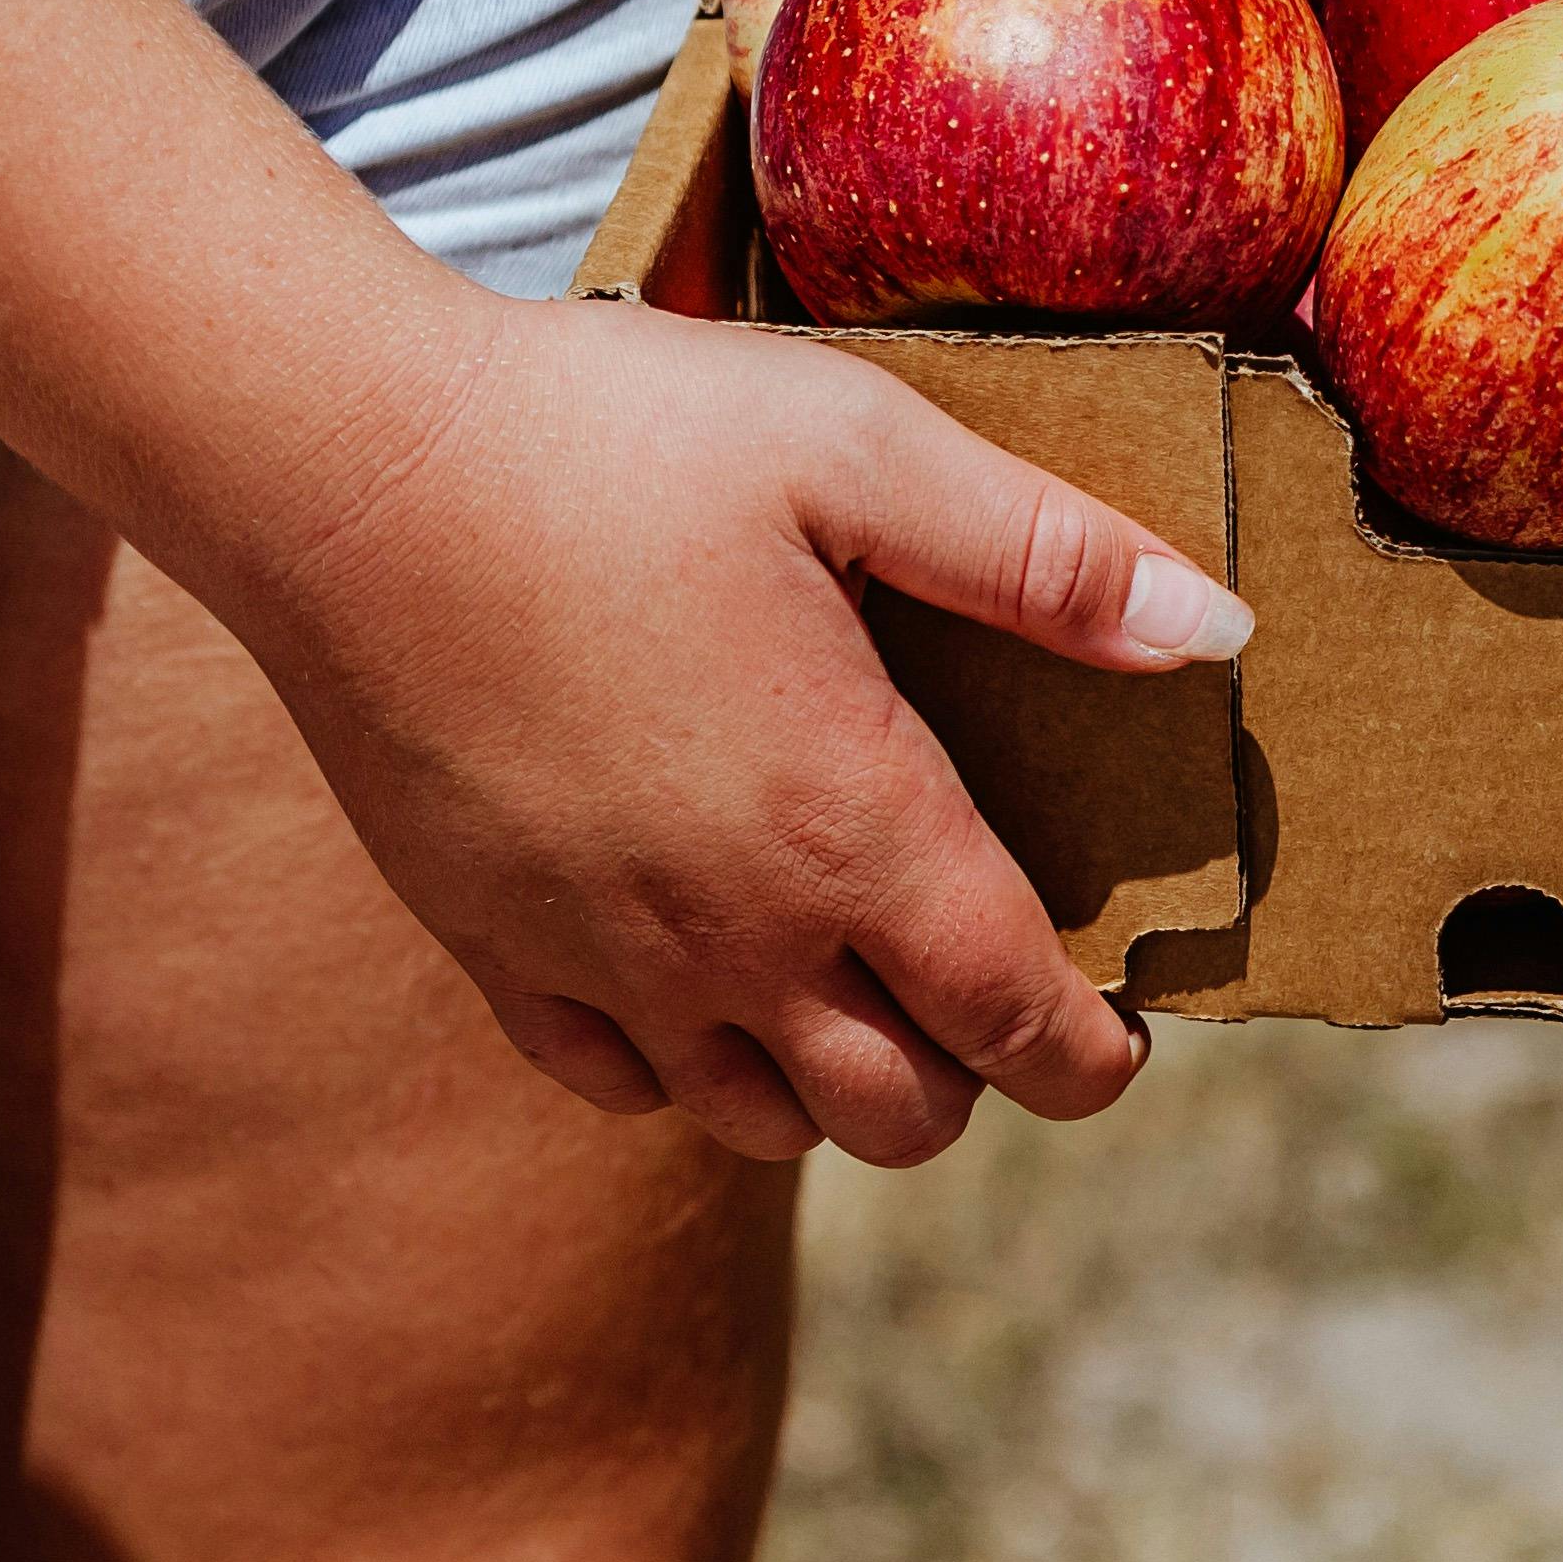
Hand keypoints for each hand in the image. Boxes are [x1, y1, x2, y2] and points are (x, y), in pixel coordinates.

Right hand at [187, 280, 1250, 1169]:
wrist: (344, 466)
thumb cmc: (615, 438)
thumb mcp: (858, 449)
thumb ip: (1045, 554)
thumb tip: (1218, 628)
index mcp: (850, 827)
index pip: (1017, 1022)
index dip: (1094, 1055)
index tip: (1122, 1028)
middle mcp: (731, 934)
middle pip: (901, 1116)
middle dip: (978, 1077)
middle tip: (991, 981)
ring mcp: (600, 958)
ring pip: (760, 1123)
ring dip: (835, 1083)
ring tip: (859, 978)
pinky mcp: (488, 946)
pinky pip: (615, 1081)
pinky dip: (684, 1065)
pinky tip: (704, 971)